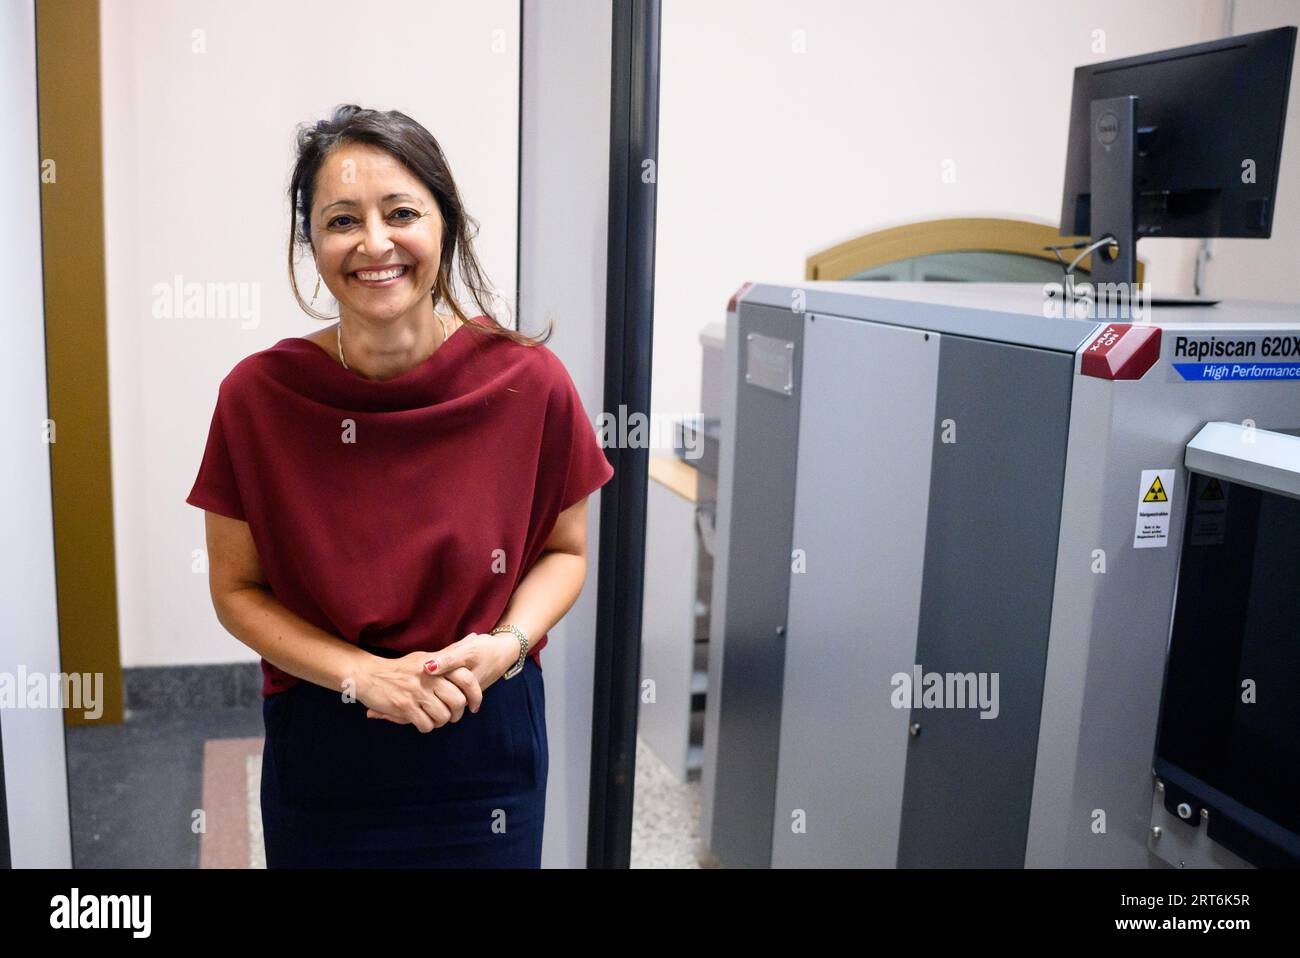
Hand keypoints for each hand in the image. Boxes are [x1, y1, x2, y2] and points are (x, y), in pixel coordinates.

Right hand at [363, 632, 518, 726]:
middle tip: (452, 715)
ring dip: (440, 721)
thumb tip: (473, 638)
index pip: (466, 679)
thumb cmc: (401, 667)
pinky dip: (426, 726)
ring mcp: (416, 691)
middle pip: (458, 702)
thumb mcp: (425, 656)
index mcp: (436, 664)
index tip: (474, 705)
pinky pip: (426, 724)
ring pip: (443, 716)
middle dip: (457, 713)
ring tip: (435, 718)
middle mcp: (429, 676)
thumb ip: (450, 652)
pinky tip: (421, 721)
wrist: (368, 675)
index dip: (475, 695)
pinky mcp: (404, 706)